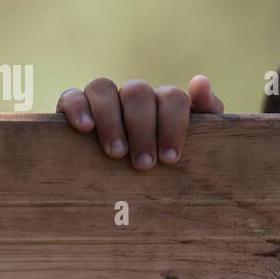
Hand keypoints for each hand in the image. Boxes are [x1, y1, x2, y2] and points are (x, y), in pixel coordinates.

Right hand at [56, 75, 224, 170]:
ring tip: (117, 154)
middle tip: (145, 165)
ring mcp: (104, 100)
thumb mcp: (198, 145)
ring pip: (103, 88)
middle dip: (142, 128)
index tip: (170, 158)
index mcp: (165, 103)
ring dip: (111, 120)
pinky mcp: (74, 109)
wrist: (130, 197)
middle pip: (137, 92)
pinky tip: (85, 129)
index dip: (173, 124)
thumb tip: (200, 81)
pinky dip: (78, 107)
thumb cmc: (169, 166)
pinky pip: (71, 96)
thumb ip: (208, 114)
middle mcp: (135, 97)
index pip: (172, 97)